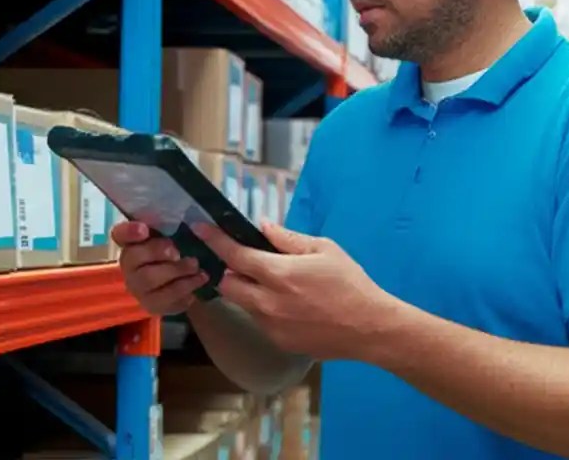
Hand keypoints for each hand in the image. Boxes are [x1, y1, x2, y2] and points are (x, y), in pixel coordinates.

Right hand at [112, 222, 209, 315]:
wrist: (194, 284)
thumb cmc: (182, 254)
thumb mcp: (181, 237)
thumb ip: (177, 228)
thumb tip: (193, 222)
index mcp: (135, 242)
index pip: (120, 234)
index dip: (129, 231)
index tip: (144, 229)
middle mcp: (130, 265)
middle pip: (133, 257)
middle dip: (156, 251)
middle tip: (177, 251)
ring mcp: (138, 287)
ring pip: (149, 278)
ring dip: (176, 270)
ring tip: (196, 265)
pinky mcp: (152, 304)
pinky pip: (165, 297)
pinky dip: (186, 287)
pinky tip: (199, 279)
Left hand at [193, 222, 401, 360]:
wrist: (368, 328)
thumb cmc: (350, 283)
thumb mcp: (325, 250)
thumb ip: (289, 239)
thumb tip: (262, 227)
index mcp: (280, 274)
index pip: (235, 255)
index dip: (215, 240)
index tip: (200, 229)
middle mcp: (268, 302)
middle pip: (227, 285)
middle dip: (229, 271)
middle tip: (248, 263)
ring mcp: (270, 325)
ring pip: (243, 303)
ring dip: (249, 291)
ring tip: (277, 285)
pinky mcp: (278, 341)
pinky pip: (261, 320)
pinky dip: (266, 308)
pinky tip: (292, 306)